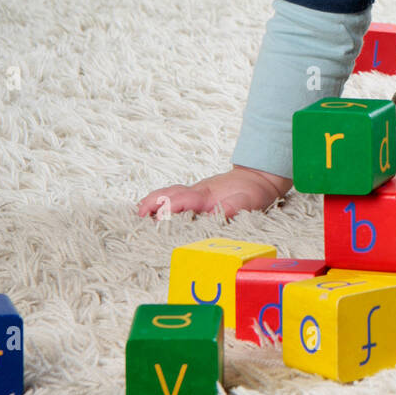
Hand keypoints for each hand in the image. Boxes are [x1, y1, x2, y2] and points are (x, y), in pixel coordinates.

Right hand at [137, 168, 284, 220]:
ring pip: (169, 193)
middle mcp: (198, 192)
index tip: (154, 216)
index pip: (183, 199)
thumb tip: (214, 216)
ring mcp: (195, 193)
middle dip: (152, 203)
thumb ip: (233, 207)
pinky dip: (159, 202)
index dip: (168, 207)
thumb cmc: (253, 192)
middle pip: (170, 194)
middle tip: (137, 216)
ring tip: (138, 215)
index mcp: (208, 195)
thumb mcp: (249, 201)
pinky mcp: (196, 197)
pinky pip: (173, 196)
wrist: (259, 178)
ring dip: (152, 202)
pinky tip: (151, 211)